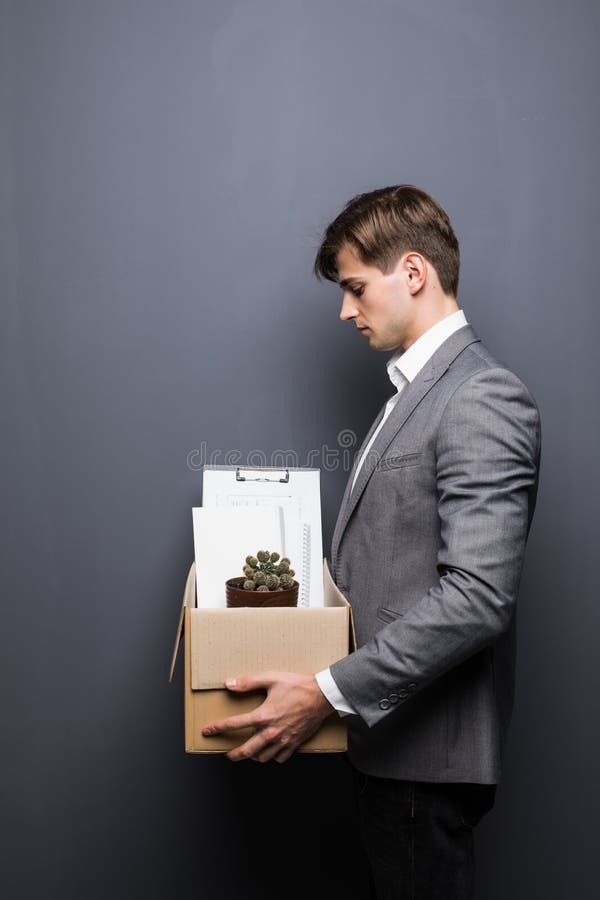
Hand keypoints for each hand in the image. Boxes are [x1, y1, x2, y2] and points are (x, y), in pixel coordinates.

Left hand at [202, 671, 333, 762]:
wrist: (322, 696)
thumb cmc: (298, 686)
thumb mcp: (271, 678)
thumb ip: (248, 682)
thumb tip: (229, 684)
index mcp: (263, 716)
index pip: (233, 724)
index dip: (217, 728)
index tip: (207, 731)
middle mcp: (271, 732)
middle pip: (246, 751)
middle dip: (233, 754)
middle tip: (227, 754)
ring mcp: (283, 740)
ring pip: (262, 757)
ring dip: (253, 755)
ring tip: (249, 751)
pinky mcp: (295, 743)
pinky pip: (280, 757)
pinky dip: (273, 756)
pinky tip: (271, 750)